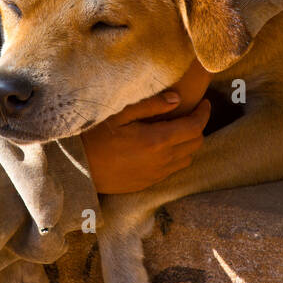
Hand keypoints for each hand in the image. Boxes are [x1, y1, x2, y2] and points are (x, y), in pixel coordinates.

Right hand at [81, 57, 213, 194]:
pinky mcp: (148, 183)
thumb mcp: (119, 113)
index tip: (205, 103)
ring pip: (187, 159)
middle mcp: (161, 160)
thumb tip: (177, 99)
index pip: (194, 127)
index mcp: (156, 140)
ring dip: (188, 143)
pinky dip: (176, 156)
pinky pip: (173, 170)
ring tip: (178, 129)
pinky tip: (163, 146)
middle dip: (198, 127)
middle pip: (196, 144)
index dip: (204, 114)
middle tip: (191, 114)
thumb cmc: (94, 136)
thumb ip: (150, 105)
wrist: (78, 168)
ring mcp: (156, 175)